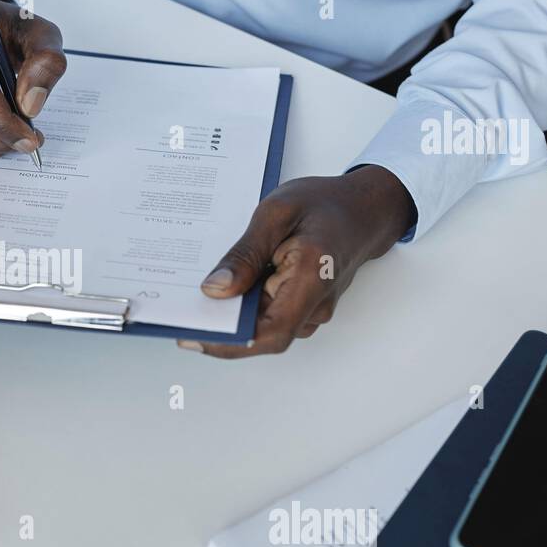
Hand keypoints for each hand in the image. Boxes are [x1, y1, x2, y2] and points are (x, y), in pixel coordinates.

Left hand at [178, 166, 416, 357]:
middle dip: (222, 326)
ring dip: (233, 314)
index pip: (270, 331)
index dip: (229, 342)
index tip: (193, 335)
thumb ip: (246, 253)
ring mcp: (312, 310)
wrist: (364, 208)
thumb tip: (215, 290)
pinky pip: (270, 314)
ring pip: (264, 325)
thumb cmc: (325, 203)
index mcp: (312, 277)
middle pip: (262, 332)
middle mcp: (316, 304)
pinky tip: (227, 284)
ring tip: (199, 293)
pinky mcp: (304, 306)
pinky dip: (245, 305)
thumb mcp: (276, 212)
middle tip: (182, 309)